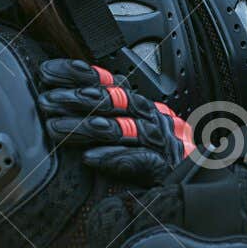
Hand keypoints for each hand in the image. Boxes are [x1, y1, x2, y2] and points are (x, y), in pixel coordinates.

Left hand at [37, 58, 194, 185]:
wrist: (199, 175)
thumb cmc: (160, 151)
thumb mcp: (131, 126)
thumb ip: (106, 113)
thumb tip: (66, 98)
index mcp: (137, 103)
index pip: (105, 81)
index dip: (77, 74)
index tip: (48, 72)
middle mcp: (147, 115)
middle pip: (110, 100)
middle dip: (75, 99)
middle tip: (47, 101)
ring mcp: (156, 139)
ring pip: (118, 128)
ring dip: (85, 127)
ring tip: (57, 129)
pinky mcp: (162, 164)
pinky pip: (136, 158)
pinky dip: (113, 157)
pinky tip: (91, 158)